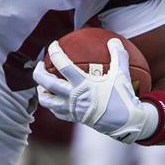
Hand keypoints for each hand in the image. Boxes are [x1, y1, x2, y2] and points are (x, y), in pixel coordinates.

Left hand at [33, 38, 156, 143]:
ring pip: (46, 101)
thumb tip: (115, 40)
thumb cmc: (123, 98)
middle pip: (46, 83)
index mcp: (82, 84)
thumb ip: (118, 55)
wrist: (125, 124)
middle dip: (38, 72)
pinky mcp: (73, 118)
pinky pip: (56, 112)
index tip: (53, 45)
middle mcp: (73, 97)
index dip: (55, 52)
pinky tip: (55, 100)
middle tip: (39, 65)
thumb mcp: (122, 74)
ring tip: (42, 85)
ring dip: (41, 91)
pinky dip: (52, 104)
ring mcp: (71, 109)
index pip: (62, 65)